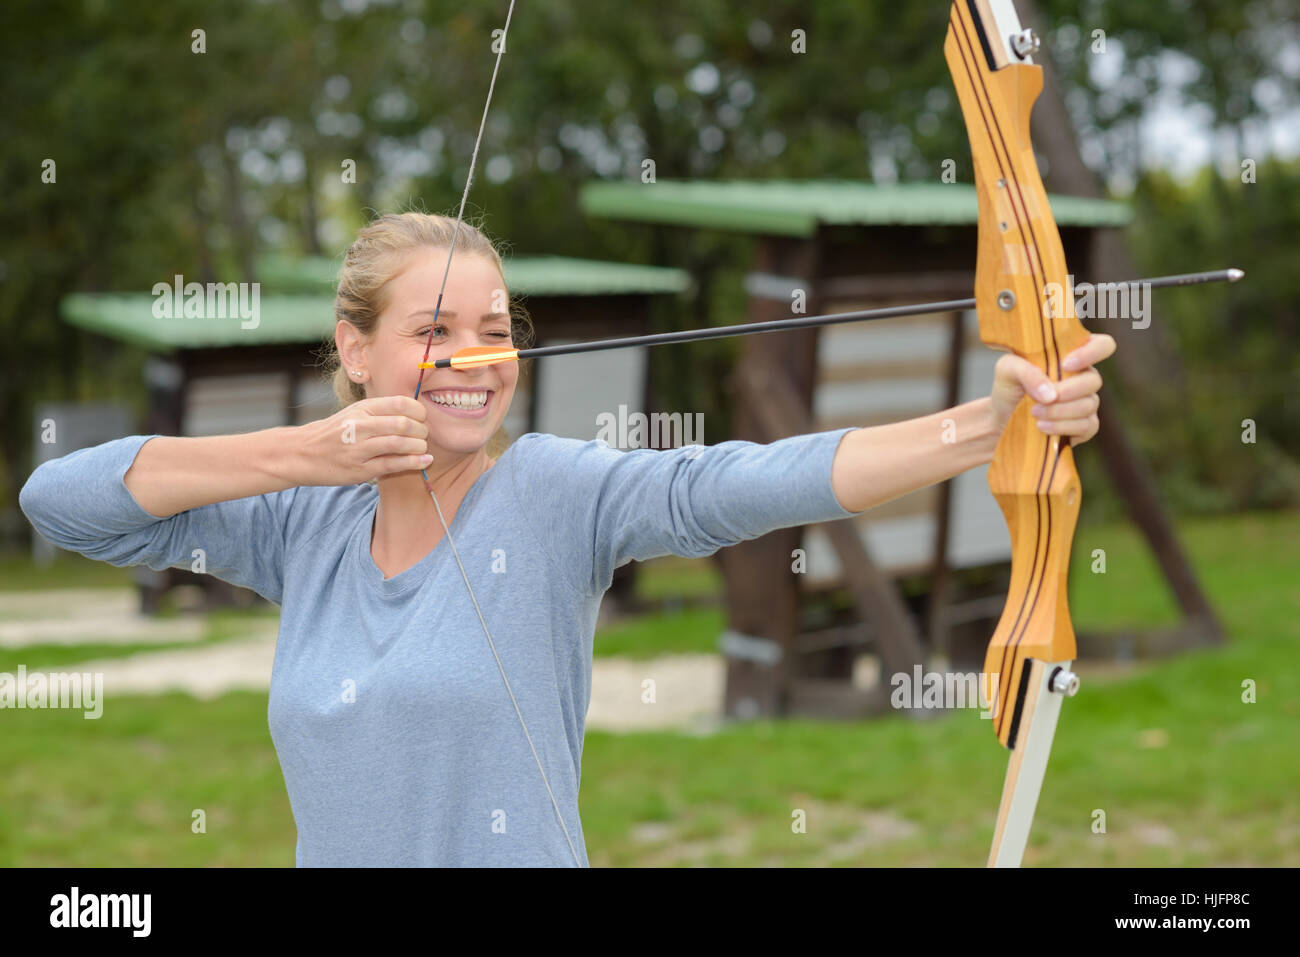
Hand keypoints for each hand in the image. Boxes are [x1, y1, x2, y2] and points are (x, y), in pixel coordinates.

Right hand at [291, 395, 430, 485]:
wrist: (301, 453)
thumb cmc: (334, 433)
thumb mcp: (354, 413)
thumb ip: (381, 412)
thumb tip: (416, 413)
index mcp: (362, 408)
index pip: (401, 404)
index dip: (420, 411)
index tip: (423, 419)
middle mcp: (360, 425)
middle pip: (404, 423)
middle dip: (422, 431)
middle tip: (424, 436)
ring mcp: (358, 448)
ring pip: (399, 443)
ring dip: (419, 447)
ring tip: (423, 449)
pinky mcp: (359, 469)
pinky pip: (392, 464)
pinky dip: (413, 462)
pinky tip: (424, 461)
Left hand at [988, 333, 1116, 444]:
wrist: (1002, 417)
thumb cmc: (1010, 386)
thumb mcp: (1008, 369)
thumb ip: (1026, 372)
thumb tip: (1050, 394)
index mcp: (1072, 356)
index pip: (1102, 345)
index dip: (1092, 352)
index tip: (1066, 364)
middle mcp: (1084, 377)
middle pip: (1094, 380)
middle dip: (1066, 392)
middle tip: (1039, 400)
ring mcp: (1087, 402)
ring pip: (1088, 405)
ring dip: (1059, 411)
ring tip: (1034, 413)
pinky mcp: (1085, 426)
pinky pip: (1087, 426)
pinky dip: (1063, 427)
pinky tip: (1042, 427)